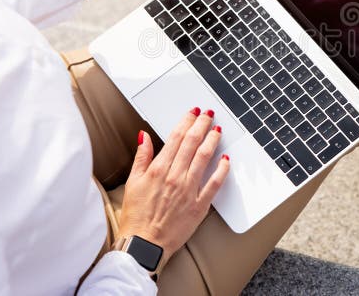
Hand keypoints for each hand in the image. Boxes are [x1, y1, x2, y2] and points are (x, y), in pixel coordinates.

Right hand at [117, 108, 229, 263]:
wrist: (144, 245)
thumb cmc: (137, 217)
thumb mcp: (132, 182)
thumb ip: (142, 157)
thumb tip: (145, 136)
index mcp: (158, 170)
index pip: (176, 138)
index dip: (186, 122)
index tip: (193, 113)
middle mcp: (174, 177)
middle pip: (192, 143)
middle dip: (202, 125)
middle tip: (209, 114)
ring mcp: (188, 190)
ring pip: (204, 158)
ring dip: (212, 141)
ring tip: (218, 129)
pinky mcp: (199, 205)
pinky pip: (214, 184)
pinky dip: (222, 170)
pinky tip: (226, 160)